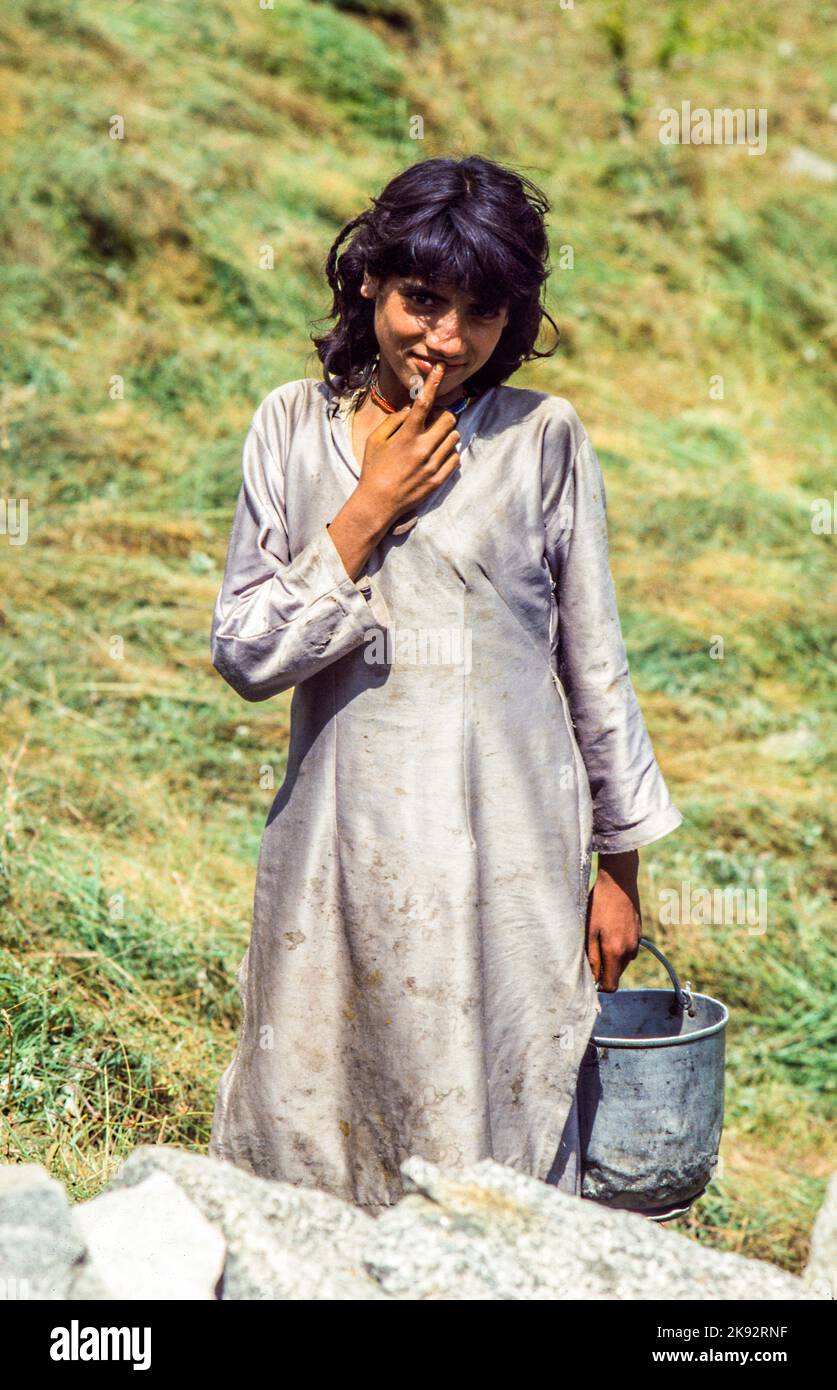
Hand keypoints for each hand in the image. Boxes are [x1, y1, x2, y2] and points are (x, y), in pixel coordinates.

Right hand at [356, 362, 461, 530]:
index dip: (433, 383)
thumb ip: (394, 420)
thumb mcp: (375, 440)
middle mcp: (422, 449)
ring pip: (454, 437)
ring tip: (432, 441)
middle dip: (443, 415)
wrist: (378, 503)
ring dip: (446, 434)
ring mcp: (433, 465)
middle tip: (433, 421)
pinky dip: (448, 453)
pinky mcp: (438, 480)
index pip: (424, 403)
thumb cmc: (373, 469)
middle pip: (449, 419)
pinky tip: (435, 456)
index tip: (441, 369)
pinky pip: (455, 458)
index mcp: (406, 436)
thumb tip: (411, 408)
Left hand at [585, 850, 641, 991]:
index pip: (612, 986)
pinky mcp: (639, 934)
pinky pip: (628, 950)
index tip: (590, 976)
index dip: (600, 985)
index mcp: (615, 952)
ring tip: (600, 937)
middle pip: (617, 974)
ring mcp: (636, 942)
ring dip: (612, 957)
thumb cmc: (599, 904)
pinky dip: (619, 947)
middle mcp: (629, 951)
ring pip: (623, 962)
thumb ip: (592, 956)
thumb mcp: (589, 930)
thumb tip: (593, 977)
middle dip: (605, 970)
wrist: (619, 882)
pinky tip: (609, 930)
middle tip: (591, 951)